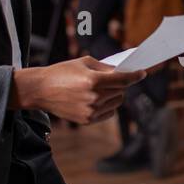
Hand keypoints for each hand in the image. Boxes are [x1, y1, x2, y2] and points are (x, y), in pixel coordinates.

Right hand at [10, 56, 144, 124]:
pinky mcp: (87, 120)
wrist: (41, 90)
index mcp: (93, 80)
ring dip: (115, 95)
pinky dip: (108, 106)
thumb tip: (122, 71)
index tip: (142, 73)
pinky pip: (108, 113)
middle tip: (116, 79)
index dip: (135, 76)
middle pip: (121, 91)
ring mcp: (90, 111)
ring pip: (116, 102)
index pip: (123, 80)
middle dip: (121, 84)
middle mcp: (94, 97)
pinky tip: (98, 99)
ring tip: (103, 88)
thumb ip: (104, 67)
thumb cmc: (62, 72)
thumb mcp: (83, 62)